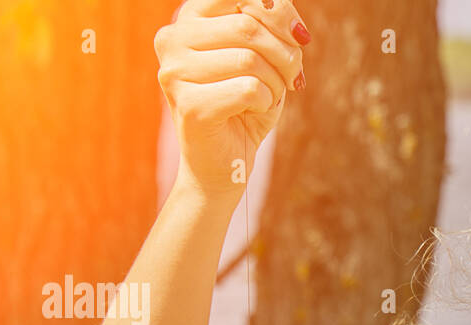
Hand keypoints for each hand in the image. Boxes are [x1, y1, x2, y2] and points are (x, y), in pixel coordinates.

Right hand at [154, 0, 311, 198]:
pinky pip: (250, 89)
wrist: (224, 164)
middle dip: (285, 54)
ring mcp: (175, 72)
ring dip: (276, 82)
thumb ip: (272, 26)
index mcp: (189, 17)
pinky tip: (253, 112)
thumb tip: (287, 15)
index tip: (298, 36)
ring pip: (251, 59)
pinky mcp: (190, 105)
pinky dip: (266, 103)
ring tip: (268, 98)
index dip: (278, 10)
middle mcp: (172, 38)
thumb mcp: (264, 56)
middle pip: (248, 25)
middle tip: (292, 78)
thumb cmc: (246, 105)